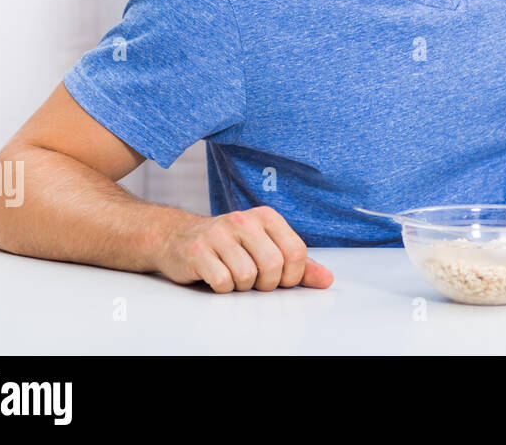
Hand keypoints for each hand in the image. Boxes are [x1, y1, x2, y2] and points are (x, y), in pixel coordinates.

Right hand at [157, 206, 333, 292]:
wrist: (178, 238)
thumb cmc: (229, 246)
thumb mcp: (266, 248)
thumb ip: (299, 264)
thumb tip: (327, 279)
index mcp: (266, 216)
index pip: (296, 252)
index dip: (293, 276)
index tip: (281, 279)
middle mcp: (244, 219)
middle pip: (273, 265)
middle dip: (267, 284)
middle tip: (255, 281)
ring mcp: (219, 233)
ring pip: (248, 275)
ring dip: (242, 286)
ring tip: (234, 276)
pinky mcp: (197, 250)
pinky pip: (222, 281)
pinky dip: (223, 288)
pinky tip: (216, 277)